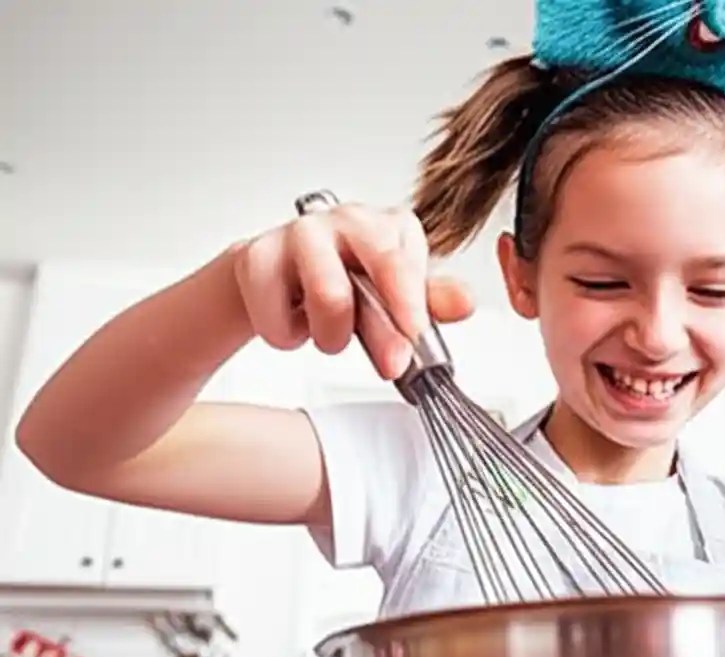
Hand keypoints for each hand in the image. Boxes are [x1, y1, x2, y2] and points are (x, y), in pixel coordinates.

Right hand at [232, 202, 473, 378]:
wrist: (277, 284)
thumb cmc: (345, 288)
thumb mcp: (395, 300)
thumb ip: (430, 302)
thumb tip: (464, 303)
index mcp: (390, 227)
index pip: (410, 259)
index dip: (414, 302)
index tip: (416, 333)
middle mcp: (350, 219)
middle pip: (379, 266)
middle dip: (386, 326)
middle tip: (392, 364)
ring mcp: (302, 231)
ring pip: (329, 293)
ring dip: (332, 334)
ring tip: (329, 335)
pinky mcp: (256, 253)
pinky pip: (276, 311)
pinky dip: (285, 334)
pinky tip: (293, 324)